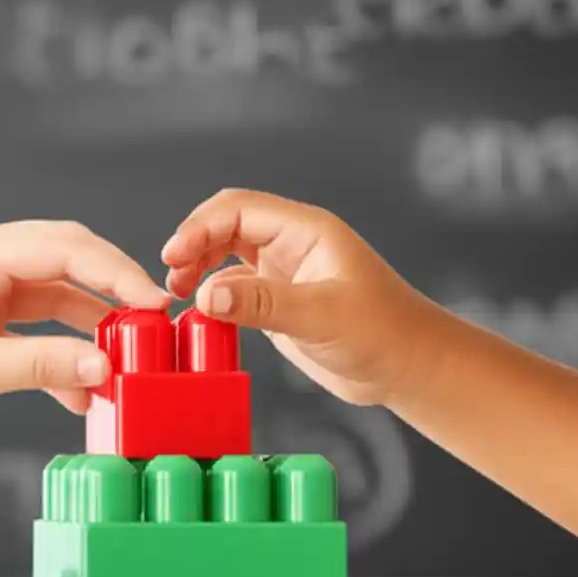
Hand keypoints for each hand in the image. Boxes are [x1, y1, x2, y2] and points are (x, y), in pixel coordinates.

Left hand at [0, 220, 169, 434]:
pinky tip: (78, 388)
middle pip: (66, 259)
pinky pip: (31, 323)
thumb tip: (104, 367)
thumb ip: (39, 366)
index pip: (65, 249)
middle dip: (112, 290)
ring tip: (124, 360)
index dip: (118, 274)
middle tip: (154, 325)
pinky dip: (56, 349)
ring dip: (87, 323)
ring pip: (52, 293)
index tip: (157, 307)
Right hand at [163, 189, 448, 406]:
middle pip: (225, 225)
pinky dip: (212, 296)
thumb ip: (263, 304)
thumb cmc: (384, 332)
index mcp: (305, 230)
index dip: (199, 227)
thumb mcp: (321, 316)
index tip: (173, 255)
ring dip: (198, 268)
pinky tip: (201, 315)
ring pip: (225, 254)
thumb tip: (208, 295)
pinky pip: (234, 287)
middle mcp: (290, 244)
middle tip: (170, 277)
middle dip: (193, 245)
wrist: (407, 366)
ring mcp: (283, 272)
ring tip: (179, 294)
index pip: (238, 210)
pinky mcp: (278, 301)